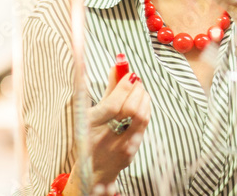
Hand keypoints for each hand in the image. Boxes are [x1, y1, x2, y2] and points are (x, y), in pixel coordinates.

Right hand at [84, 63, 150, 186]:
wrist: (94, 170)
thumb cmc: (91, 136)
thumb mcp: (92, 113)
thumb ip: (107, 90)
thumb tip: (117, 66)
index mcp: (90, 125)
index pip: (113, 104)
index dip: (124, 86)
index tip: (129, 73)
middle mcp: (105, 136)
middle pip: (130, 108)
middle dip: (136, 89)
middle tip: (135, 79)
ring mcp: (120, 145)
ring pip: (141, 115)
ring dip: (143, 97)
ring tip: (139, 89)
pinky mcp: (131, 150)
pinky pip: (144, 124)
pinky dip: (146, 108)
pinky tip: (143, 101)